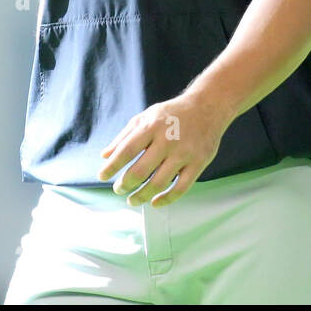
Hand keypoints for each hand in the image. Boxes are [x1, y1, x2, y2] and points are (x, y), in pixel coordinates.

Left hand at [97, 91, 234, 207]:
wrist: (208, 107)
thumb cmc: (171, 113)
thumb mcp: (146, 116)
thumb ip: (124, 136)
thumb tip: (104, 156)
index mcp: (151, 126)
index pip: (126, 151)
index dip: (112, 166)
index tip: (102, 176)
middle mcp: (167, 140)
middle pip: (141, 171)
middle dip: (125, 184)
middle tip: (118, 189)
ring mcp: (184, 153)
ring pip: (159, 183)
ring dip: (141, 196)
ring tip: (132, 199)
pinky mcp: (198, 163)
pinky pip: (181, 188)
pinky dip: (166, 199)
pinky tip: (155, 203)